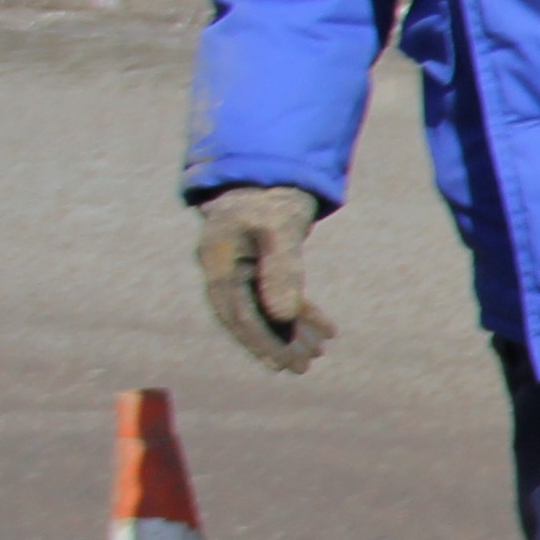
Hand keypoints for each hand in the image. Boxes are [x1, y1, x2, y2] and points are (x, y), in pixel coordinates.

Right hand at [192, 185, 334, 374]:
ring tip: (317, 353)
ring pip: (260, 309)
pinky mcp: (254, 267)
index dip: (259, 340)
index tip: (282, 362)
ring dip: (288, 333)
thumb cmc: (272, 197)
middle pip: (245, 317)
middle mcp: (221, 268)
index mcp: (217, 260)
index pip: (236, 312)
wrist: (267, 171)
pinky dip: (296, 313)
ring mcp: (236, 268)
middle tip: (302, 368)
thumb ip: (282, 270)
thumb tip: (284, 316)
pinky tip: (322, 328)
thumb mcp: (281, 229)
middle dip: (274, 344)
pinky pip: (272, 296)